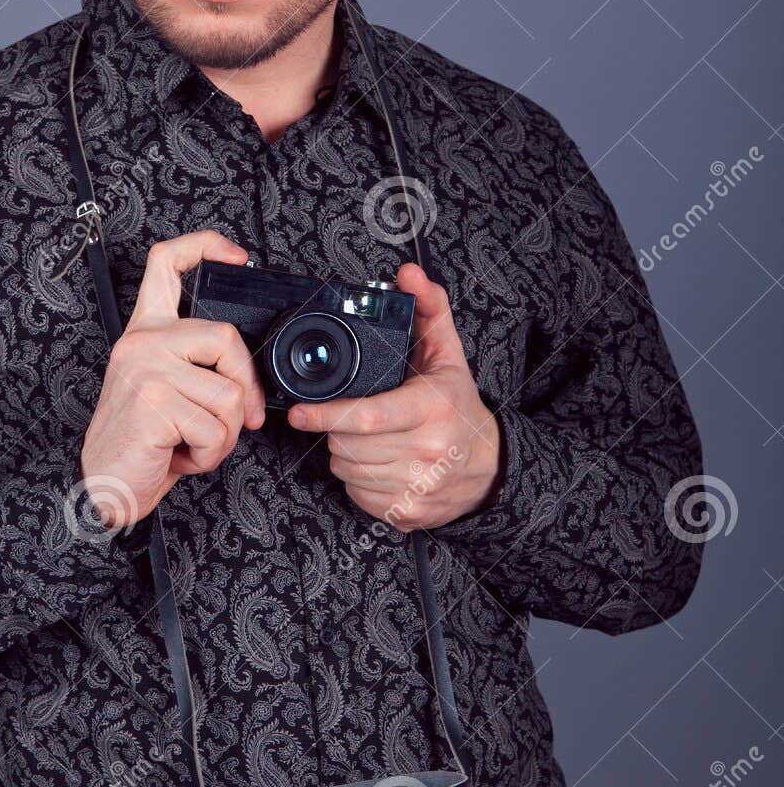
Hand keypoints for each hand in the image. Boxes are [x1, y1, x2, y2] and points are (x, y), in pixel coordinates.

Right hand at [80, 230, 266, 528]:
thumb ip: (196, 367)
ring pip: (228, 393)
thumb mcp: (167, 392)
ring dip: (224, 434)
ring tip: (192, 443)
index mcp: (145, 332)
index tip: (236, 255)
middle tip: (239, 419)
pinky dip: (210, 455)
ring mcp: (146, 368)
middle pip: (225, 337)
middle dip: (245, 387)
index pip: (166, 263)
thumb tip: (247, 374)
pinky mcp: (154, 401)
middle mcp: (142, 342)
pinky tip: (181, 456)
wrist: (104, 485)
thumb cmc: (140, 444)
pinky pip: (216, 428)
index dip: (205, 246)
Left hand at [286, 262, 501, 530]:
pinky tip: (375, 461)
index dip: (326, 415)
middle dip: (336, 428)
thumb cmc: (459, 407)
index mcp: (432, 410)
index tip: (299, 412)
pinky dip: (356, 478)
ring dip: (344, 452)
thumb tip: (408, 274)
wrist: (488, 467)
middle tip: (348, 415)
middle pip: (348, 443)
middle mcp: (426, 452)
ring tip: (365, 436)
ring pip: (347, 469)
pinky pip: (357, 493)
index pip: (366, 416)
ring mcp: (416, 487)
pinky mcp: (406, 511)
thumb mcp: (448, 354)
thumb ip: (428, 308)